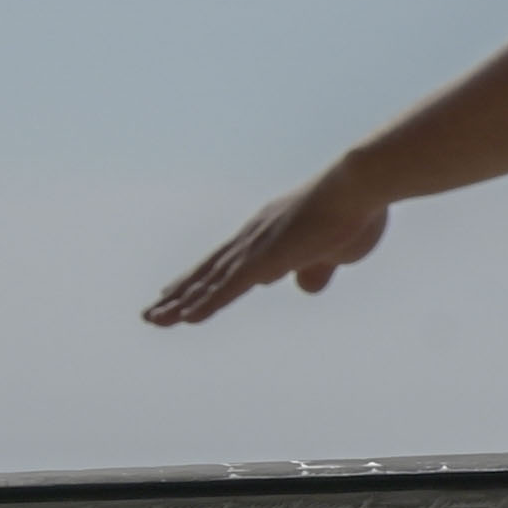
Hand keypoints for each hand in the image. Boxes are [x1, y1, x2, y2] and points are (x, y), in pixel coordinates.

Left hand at [149, 166, 390, 325]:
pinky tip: (186, 318)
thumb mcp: (335, 250)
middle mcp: (251, 240)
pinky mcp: (265, 259)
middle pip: (207, 272)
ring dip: (181, 304)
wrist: (355, 188)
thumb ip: (316, 268)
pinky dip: (207, 304)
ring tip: (154, 320)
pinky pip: (228, 288)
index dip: (200, 279)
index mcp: (267, 235)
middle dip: (179, 295)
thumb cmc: (353, 212)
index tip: (177, 292)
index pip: (225, 263)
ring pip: (210, 283)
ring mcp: (256, 249)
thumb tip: (303, 287)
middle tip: (152, 313)